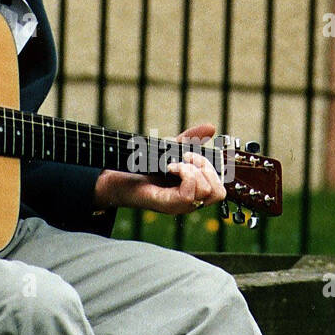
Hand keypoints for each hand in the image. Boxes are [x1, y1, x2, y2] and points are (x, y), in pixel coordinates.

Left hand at [94, 123, 227, 213]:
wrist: (115, 177)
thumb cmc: (141, 167)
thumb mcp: (170, 149)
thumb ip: (191, 139)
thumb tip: (211, 128)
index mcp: (193, 192)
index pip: (220, 191)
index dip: (213, 170)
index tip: (192, 156)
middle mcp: (189, 203)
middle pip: (218, 193)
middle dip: (207, 169)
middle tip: (187, 159)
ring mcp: (179, 206)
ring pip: (206, 192)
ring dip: (194, 170)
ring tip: (176, 164)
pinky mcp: (166, 205)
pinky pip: (188, 194)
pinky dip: (183, 174)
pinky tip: (170, 167)